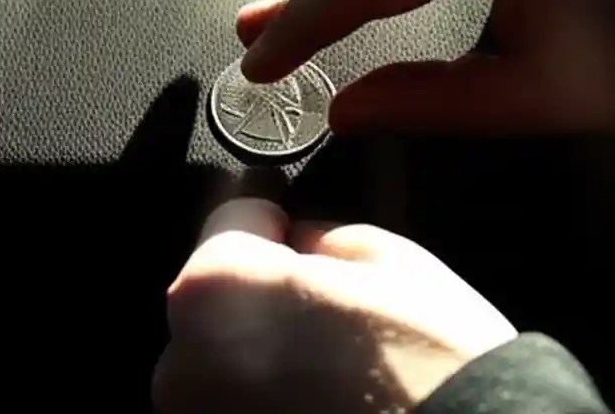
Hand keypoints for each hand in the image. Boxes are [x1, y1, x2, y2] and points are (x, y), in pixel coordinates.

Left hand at [153, 198, 515, 413]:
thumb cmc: (431, 364)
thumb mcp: (388, 258)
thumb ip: (317, 236)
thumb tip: (296, 243)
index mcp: (219, 287)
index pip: (232, 219)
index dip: (275, 225)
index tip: (299, 241)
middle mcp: (183, 361)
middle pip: (217, 302)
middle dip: (263, 300)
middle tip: (328, 320)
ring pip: (222, 364)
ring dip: (261, 358)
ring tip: (330, 374)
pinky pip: (235, 406)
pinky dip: (269, 402)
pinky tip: (322, 405)